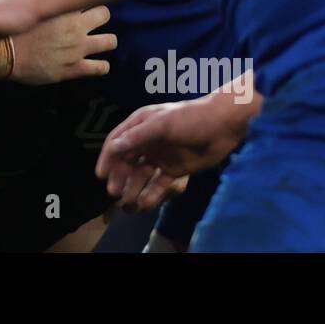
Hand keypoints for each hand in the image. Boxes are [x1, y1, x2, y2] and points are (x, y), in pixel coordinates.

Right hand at [8, 6, 115, 84]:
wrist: (1, 52)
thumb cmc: (10, 27)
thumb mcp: (27, 5)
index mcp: (63, 8)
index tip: (83, 2)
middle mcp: (75, 27)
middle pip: (105, 14)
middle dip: (100, 17)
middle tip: (92, 22)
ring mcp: (77, 48)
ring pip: (110, 41)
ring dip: (106, 42)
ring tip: (99, 44)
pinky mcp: (74, 68)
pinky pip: (101, 67)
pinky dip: (101, 66)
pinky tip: (95, 65)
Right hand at [95, 94, 247, 190]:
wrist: (223, 126)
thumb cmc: (190, 119)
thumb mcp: (162, 124)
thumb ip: (137, 137)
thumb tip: (113, 148)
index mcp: (141, 125)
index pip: (117, 142)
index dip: (107, 158)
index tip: (101, 175)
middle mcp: (147, 141)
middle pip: (127, 162)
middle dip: (119, 177)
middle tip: (114, 193)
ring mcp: (160, 157)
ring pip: (141, 176)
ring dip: (133, 189)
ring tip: (128, 204)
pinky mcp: (174, 170)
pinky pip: (158, 185)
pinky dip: (151, 195)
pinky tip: (144, 205)